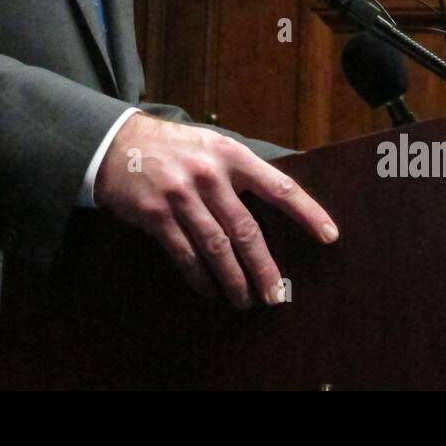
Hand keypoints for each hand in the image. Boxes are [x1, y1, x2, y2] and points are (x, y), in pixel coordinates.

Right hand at [92, 112, 337, 307]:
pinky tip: (209, 290)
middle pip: (246, 230)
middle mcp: (209, 176)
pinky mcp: (157, 215)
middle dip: (264, 268)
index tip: (329, 235)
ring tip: (244, 301)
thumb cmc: (173, 147)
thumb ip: (239, 170)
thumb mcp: (210, 145)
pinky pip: (185, 255)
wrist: (117, 145)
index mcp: (230, 155)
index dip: (307, 212)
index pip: (278, 186)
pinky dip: (200, 277)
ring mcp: (182, 196)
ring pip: (217, 248)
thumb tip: (276, 201)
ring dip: (234, 280)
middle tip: (277, 295)